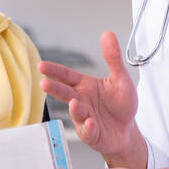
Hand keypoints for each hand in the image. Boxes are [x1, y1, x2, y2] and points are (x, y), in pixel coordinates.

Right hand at [38, 30, 137, 157]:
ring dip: (74, 109)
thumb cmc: (121, 105)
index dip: (54, 71)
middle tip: (44, 84)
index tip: (42, 66)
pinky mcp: (90, 134)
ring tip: (74, 103)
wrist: (127, 131)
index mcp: (85, 86)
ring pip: (75, 112)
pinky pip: (87, 131)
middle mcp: (81, 101)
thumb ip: (113, 58)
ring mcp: (83, 118)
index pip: (66, 76)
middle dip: (53, 89)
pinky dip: (88, 127)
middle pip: (64, 93)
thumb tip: (108, 35)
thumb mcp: (121, 79)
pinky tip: (91, 123)